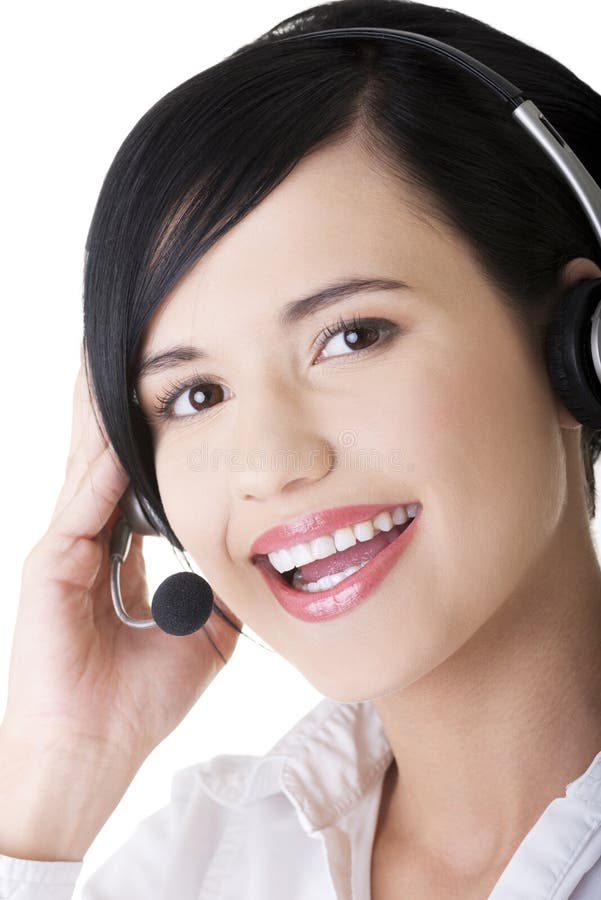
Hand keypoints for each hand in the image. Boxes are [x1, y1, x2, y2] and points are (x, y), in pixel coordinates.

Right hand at [2, 342, 242, 770]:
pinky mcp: (51, 563)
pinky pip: (84, 499)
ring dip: (102, 412)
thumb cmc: (139, 701)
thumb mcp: (203, 634)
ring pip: (88, 463)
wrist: (91, 752)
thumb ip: (223, 590)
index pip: (136, 478)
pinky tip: (113, 419)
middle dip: (118, 405)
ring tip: (112, 355)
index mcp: (121, 554)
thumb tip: (264, 557)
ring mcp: (66, 547)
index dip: (154, 437)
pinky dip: (101, 460)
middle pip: (106, 456)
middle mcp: (90, 540)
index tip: (180, 394)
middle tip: (136, 346)